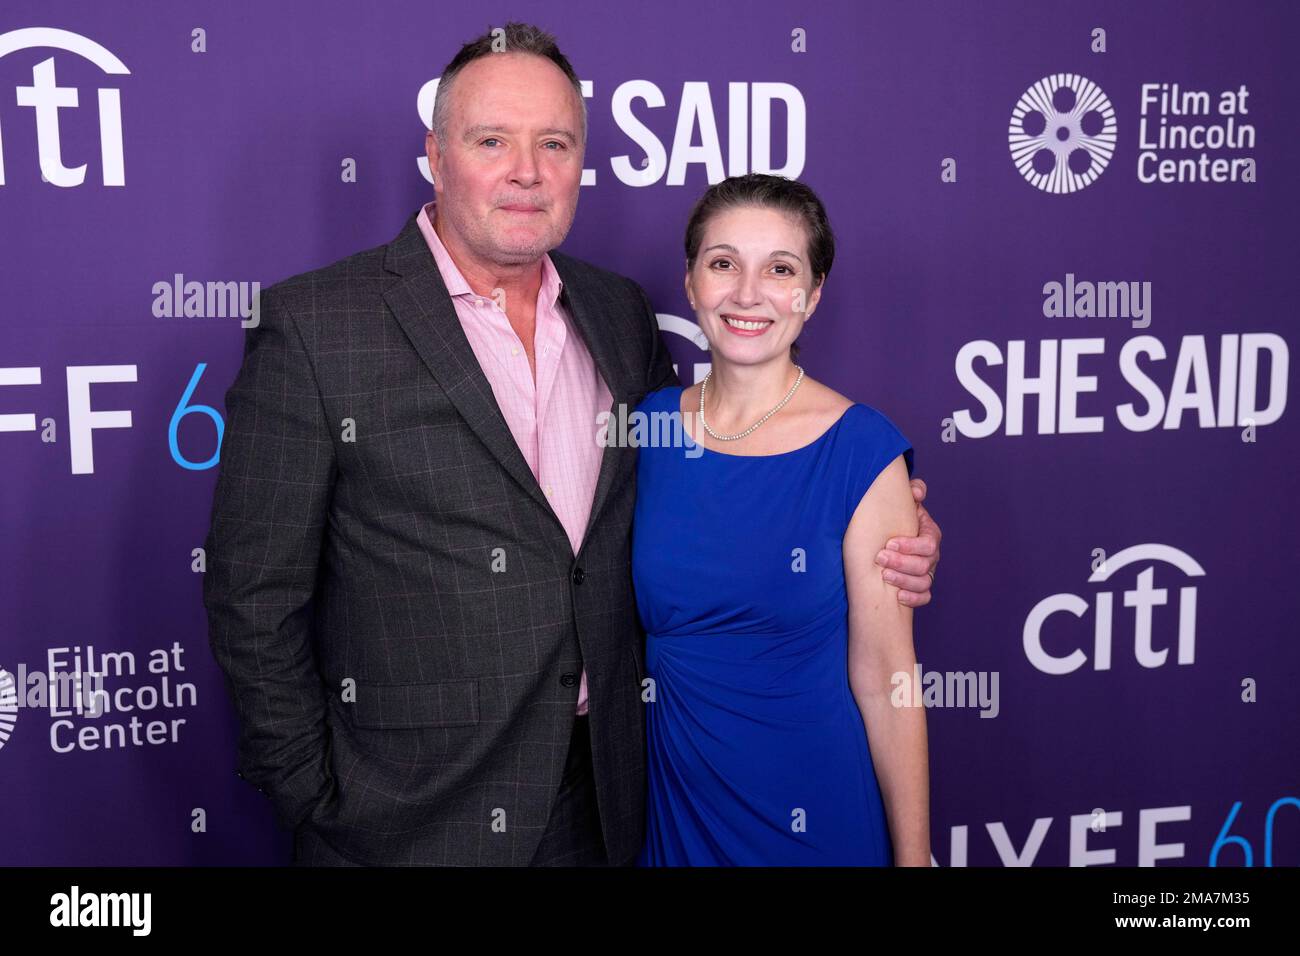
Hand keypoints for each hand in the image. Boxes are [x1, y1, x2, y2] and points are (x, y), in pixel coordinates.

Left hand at [875, 477, 940, 606]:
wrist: (891, 534)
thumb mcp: (905, 502)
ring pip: (924, 582)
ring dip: (904, 581)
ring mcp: (927, 572)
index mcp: (930, 535)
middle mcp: (931, 556)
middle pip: (924, 565)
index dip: (910, 546)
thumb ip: (913, 491)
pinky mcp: (921, 587)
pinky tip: (898, 597)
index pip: (929, 544)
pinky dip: (913, 599)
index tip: (889, 543)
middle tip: (879, 559)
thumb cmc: (897, 517)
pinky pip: (924, 597)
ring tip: (883, 576)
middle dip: (901, 563)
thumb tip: (916, 492)